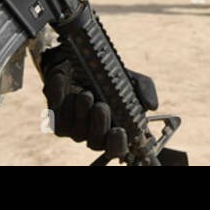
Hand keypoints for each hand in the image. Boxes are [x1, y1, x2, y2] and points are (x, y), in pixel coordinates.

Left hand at [40, 44, 158, 158]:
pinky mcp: (58, 121)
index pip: (117, 149)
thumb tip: (152, 106)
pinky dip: (63, 101)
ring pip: (77, 132)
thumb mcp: (130, 80)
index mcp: (114, 129)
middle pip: (95, 143)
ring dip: (82, 112)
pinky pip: (59, 119)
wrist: (80, 61)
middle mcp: (94, 134)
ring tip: (86, 93)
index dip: (117, 144)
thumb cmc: (108, 76)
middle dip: (99, 125)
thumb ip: (144, 91)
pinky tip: (68, 86)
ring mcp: (75, 129)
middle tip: (101, 106)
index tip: (119, 131)